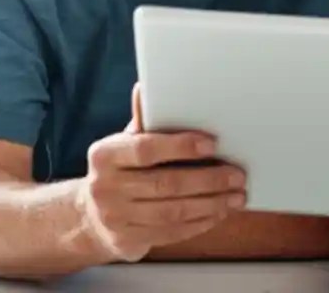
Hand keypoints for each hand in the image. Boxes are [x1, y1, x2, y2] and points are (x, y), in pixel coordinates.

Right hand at [77, 84, 246, 261]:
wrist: (91, 215)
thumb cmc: (121, 170)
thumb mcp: (125, 143)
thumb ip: (144, 121)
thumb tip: (146, 87)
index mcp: (104, 155)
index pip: (145, 149)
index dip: (181, 147)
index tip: (213, 144)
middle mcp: (105, 188)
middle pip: (166, 184)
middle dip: (209, 179)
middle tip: (237, 175)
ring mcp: (115, 218)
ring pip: (173, 212)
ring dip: (211, 204)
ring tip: (236, 196)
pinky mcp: (127, 242)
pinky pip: (172, 233)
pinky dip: (200, 222)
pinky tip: (218, 212)